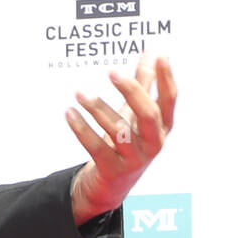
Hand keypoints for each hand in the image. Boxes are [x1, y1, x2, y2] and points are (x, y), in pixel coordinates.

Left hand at [65, 56, 176, 224]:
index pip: (169, 100)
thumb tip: (152, 52)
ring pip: (119, 131)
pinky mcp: (112, 169)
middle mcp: (152, 143)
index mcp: (162, 127)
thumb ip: (144, 84)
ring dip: (98, 109)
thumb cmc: (127, 142)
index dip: (166, 79)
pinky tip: (69, 113)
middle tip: (110, 71)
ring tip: (79, 93)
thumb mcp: (135, 114)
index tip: (160, 56)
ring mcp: (134, 159)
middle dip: (131, 91)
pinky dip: (81, 129)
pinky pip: (96, 148)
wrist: (110, 185)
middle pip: (148, 115)